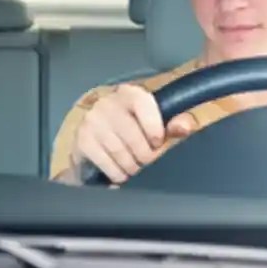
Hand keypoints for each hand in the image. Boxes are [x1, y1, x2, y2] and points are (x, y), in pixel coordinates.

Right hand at [68, 84, 195, 183]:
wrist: (97, 134)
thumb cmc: (132, 127)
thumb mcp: (156, 121)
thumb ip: (175, 123)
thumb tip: (183, 127)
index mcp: (129, 94)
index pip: (143, 104)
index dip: (154, 128)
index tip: (157, 142)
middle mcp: (107, 103)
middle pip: (133, 137)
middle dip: (145, 155)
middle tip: (146, 160)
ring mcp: (92, 122)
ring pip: (121, 153)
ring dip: (132, 167)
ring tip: (135, 167)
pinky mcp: (83, 140)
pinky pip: (107, 164)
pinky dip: (118, 174)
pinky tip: (121, 172)